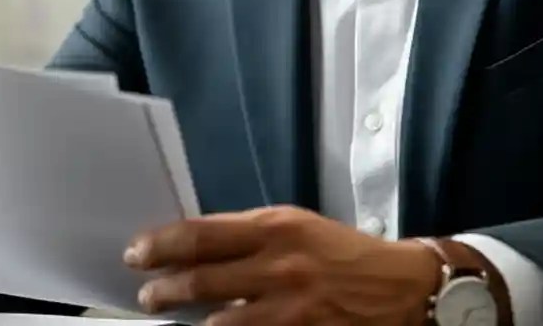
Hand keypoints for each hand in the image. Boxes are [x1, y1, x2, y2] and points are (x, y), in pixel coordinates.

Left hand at [123, 205, 441, 324]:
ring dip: (193, 325)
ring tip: (181, 322)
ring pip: (219, 323)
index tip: (138, 253)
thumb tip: (196, 248)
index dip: (161, 245)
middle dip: (165, 290)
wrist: (404, 288)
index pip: (201, 235)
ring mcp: (291, 308)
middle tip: (147, 296)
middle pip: (201, 280)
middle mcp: (280, 265)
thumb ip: (250, 237)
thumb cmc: (345, 254)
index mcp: (276, 227)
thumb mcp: (299, 228)